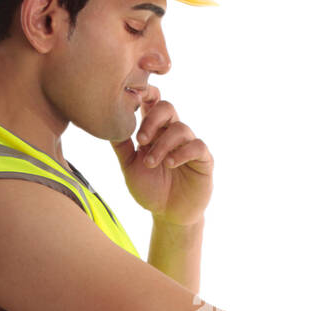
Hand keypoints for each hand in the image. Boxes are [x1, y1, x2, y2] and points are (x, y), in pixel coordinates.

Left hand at [110, 86, 212, 225]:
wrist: (168, 215)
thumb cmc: (150, 189)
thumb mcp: (130, 167)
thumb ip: (121, 146)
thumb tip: (107, 124)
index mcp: (154, 131)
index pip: (152, 102)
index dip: (145, 94)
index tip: (133, 103)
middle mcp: (172, 134)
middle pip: (167, 108)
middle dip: (152, 120)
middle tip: (140, 141)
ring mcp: (189, 145)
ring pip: (180, 128)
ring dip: (162, 145)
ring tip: (151, 163)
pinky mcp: (203, 159)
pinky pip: (197, 146)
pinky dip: (181, 152)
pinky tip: (169, 164)